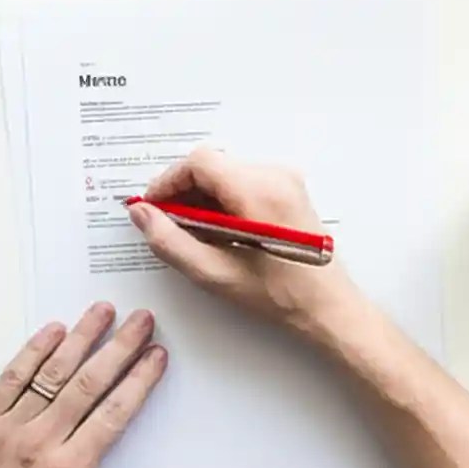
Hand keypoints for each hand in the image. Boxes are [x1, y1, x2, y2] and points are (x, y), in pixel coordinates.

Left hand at [0, 303, 166, 467]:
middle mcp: (39, 444)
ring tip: (102, 312)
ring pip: (52, 372)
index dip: (138, 382)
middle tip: (139, 322)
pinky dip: (33, 351)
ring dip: (81, 337)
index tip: (154, 358)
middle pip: (89, 385)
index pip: (112, 416)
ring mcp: (8, 428)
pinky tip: (52, 331)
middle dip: (119, 348)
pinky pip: (11, 378)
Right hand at [127, 149, 362, 334]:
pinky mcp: (289, 189)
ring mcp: (285, 180)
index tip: (153, 206)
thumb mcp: (214, 273)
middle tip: (168, 223)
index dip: (168, 181)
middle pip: (212, 164)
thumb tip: (141, 213)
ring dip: (202, 196)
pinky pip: (243, 181)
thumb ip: (169, 240)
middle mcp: (274, 175)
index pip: (199, 161)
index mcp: (257, 190)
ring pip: (226, 172)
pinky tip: (217, 229)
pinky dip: (222, 199)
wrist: (327, 305)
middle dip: (183, 190)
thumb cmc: (278, 294)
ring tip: (193, 232)